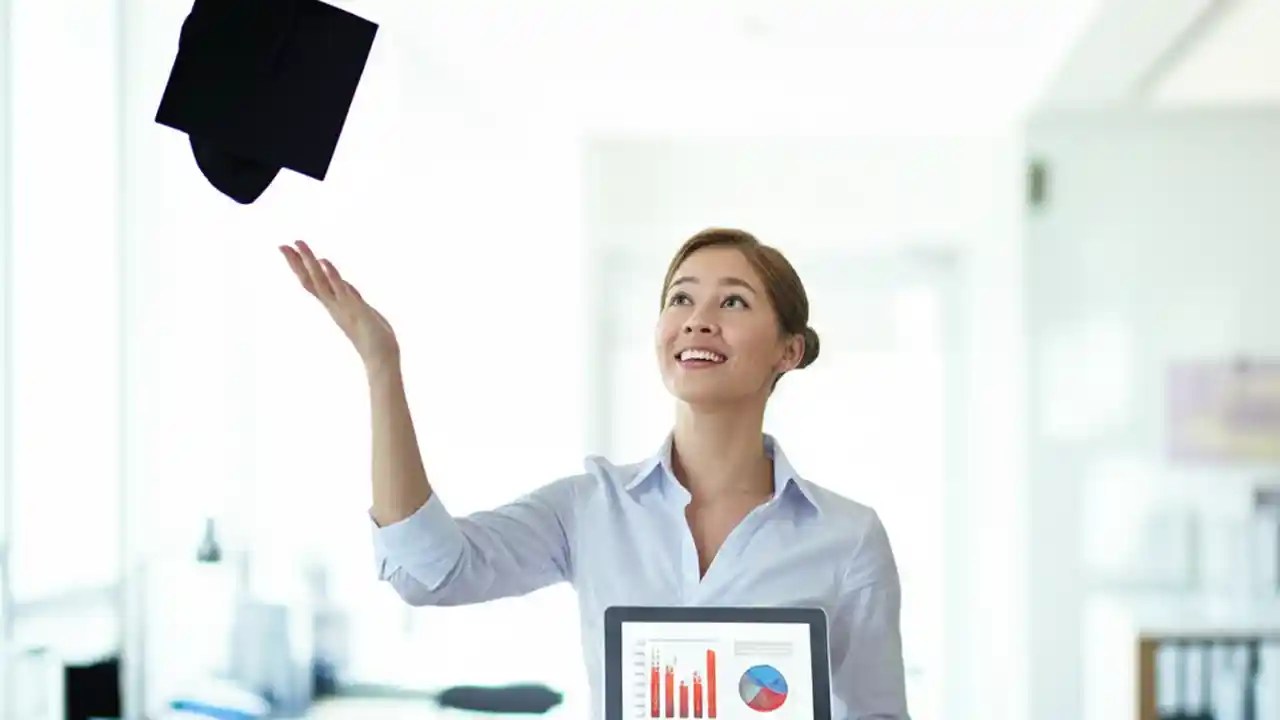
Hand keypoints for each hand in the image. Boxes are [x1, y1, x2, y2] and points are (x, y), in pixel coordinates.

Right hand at [279, 240, 399, 369]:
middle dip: (296, 262)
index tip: (290, 250)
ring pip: (319, 281)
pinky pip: (339, 288)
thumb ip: (351, 295)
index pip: (312, 282)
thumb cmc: (374, 336)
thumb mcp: (361, 308)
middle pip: (308, 280)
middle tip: (281, 245)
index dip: (300, 267)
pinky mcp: (354, 308)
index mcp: (334, 304)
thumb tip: (345, 282)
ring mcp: (341, 306)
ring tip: (298, 244)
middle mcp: (333, 305)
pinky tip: (324, 260)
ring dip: (309, 262)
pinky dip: (332, 274)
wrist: (380, 357)